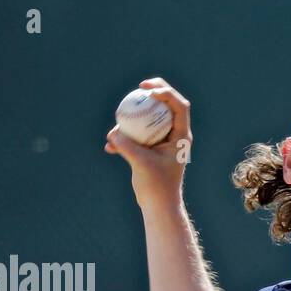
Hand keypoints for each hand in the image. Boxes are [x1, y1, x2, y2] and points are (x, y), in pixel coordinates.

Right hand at [104, 76, 191, 209]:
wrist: (158, 205)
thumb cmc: (157, 186)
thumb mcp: (141, 164)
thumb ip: (127, 147)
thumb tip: (112, 133)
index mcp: (181, 136)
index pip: (179, 107)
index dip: (166, 92)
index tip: (149, 90)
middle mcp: (174, 135)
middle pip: (167, 105)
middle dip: (155, 91)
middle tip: (140, 86)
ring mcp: (161, 141)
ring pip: (149, 119)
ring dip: (133, 117)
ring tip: (118, 122)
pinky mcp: (149, 148)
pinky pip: (136, 135)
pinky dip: (123, 139)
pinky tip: (110, 147)